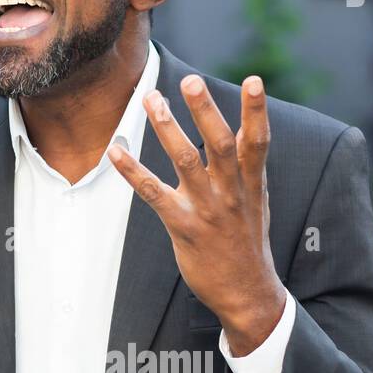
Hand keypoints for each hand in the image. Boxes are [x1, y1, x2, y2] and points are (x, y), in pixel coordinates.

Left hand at [107, 73, 286, 356]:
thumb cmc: (246, 240)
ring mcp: (207, 209)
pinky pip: (153, 193)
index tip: (254, 80)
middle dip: (205, 111)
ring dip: (166, 128)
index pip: (257, 141)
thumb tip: (243, 128)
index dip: (256, 111)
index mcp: (251, 183)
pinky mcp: (183, 227)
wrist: (247, 293)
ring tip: (151, 99)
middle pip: (219, 144)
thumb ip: (246, 165)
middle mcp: (231, 192)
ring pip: (185, 162)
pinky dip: (133, 170)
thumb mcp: (256, 200)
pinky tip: (115, 151)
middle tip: (190, 80)